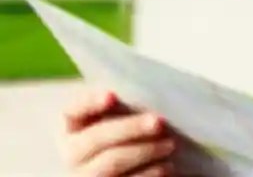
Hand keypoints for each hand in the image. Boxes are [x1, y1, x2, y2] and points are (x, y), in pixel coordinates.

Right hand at [62, 90, 176, 176]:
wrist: (130, 169)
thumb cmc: (129, 138)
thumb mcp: (122, 121)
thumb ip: (125, 109)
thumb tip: (148, 96)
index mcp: (73, 129)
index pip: (72, 111)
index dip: (89, 103)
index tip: (112, 95)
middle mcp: (73, 154)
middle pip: (95, 139)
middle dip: (130, 128)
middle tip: (159, 122)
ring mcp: (85, 175)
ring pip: (112, 163)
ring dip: (145, 151)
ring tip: (170, 145)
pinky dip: (148, 173)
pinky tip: (166, 167)